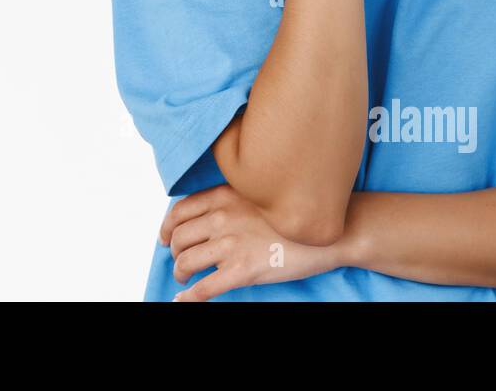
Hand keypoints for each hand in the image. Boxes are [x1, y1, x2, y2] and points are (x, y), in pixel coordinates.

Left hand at [159, 183, 347, 300]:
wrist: (330, 232)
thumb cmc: (295, 214)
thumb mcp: (257, 195)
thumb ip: (230, 202)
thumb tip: (205, 220)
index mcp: (225, 195)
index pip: (180, 211)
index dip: (167, 227)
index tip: (165, 238)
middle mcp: (224, 216)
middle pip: (179, 237)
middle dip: (174, 252)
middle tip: (180, 261)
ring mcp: (232, 244)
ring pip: (186, 261)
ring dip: (180, 272)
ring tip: (184, 278)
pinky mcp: (243, 270)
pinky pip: (204, 288)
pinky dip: (189, 297)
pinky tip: (184, 301)